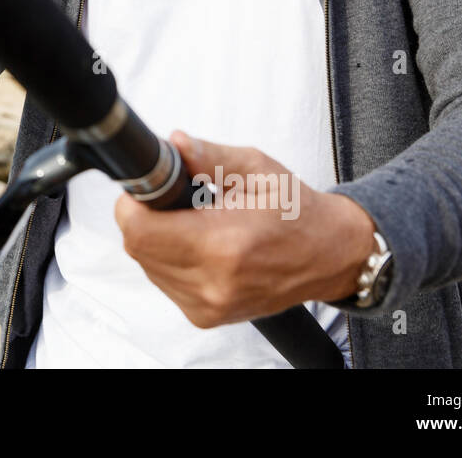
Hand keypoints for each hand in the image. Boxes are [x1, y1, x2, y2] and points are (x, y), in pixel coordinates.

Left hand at [113, 130, 376, 327]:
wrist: (329, 255)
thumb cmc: (296, 211)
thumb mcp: (256, 168)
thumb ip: (209, 156)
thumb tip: (174, 145)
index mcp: (226, 245)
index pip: (140, 231)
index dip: (133, 204)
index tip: (146, 189)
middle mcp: (215, 283)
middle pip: (139, 248)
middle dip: (145, 218)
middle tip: (173, 199)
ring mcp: (210, 305)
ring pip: (147, 266)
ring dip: (157, 240)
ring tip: (192, 222)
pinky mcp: (206, 316)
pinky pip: (164, 282)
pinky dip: (170, 260)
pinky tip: (198, 245)